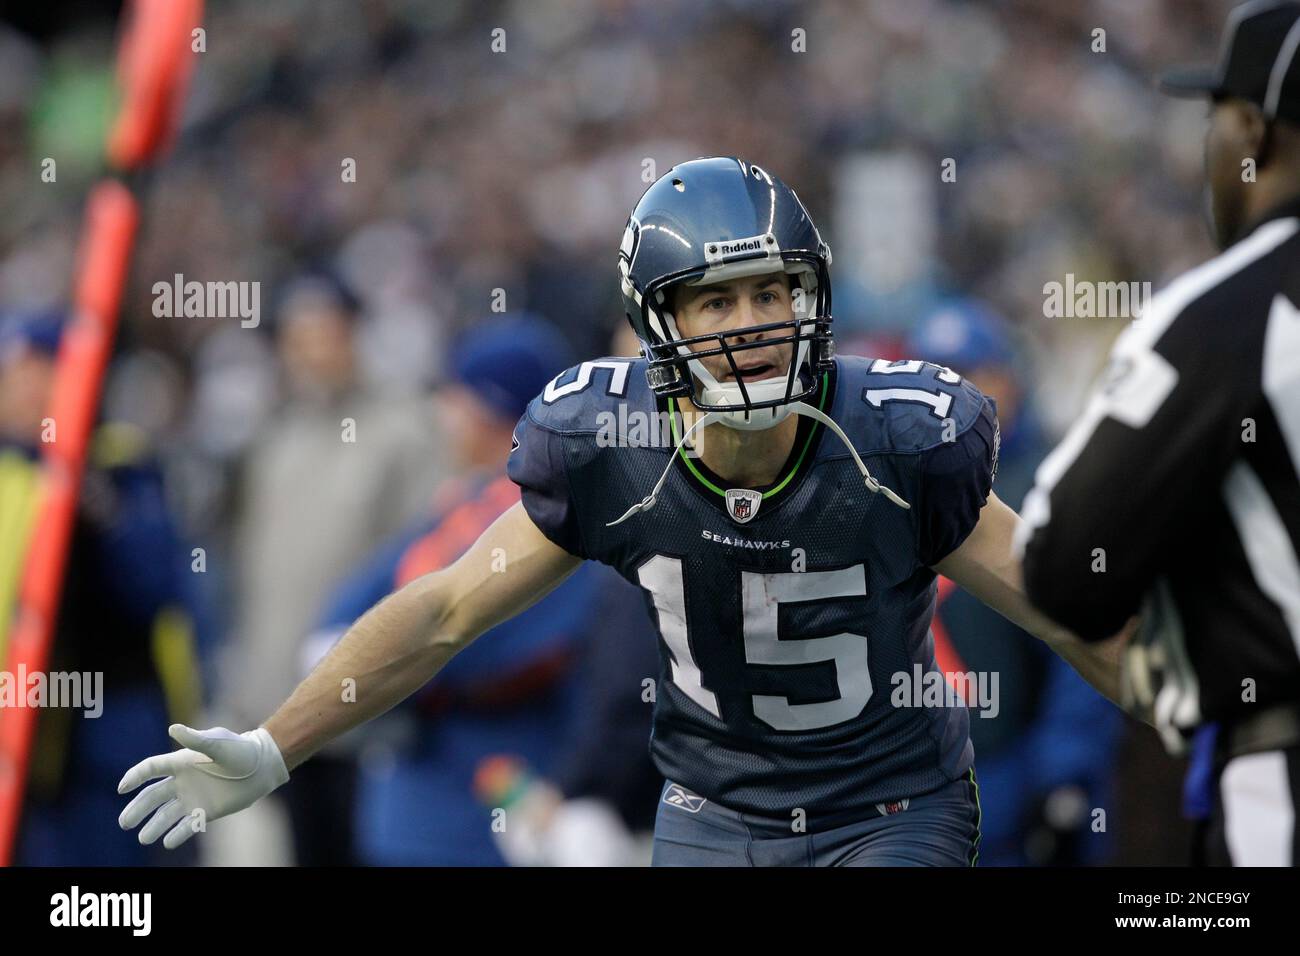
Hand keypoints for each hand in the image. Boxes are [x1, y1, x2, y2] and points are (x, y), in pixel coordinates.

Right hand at [117, 724, 289, 848]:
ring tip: (143, 838)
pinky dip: (177, 834)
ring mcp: (192, 798)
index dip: (135, 777)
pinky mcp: (205, 812)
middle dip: (137, 810)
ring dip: (153, 826)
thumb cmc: (240, 750)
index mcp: (180, 762)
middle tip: (124, 824)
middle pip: (152, 797)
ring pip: (166, 815)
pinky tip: (167, 842)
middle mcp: (181, 782)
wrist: (261, 767)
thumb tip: (173, 728)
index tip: (122, 788)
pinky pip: (187, 826)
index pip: (151, 769)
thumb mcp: (218, 743)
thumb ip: (196, 740)